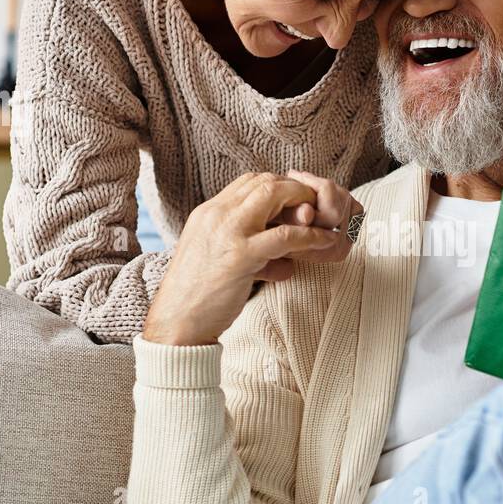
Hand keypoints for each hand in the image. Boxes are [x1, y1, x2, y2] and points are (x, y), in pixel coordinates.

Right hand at [143, 171, 362, 346]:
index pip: (249, 181)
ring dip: (304, 204)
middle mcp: (216, 215)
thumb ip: (244, 244)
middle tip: (314, 208)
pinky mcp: (241, 256)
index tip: (296, 205)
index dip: (279, 187)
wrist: (176, 322)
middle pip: (264, 181)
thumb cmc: (198, 296)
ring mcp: (228, 232)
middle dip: (295, 190)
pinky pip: (286, 236)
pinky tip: (326, 241)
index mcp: (208, 212)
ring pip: (274, 196)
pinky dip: (311, 236)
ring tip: (323, 219)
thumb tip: (283, 250)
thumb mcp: (216, 257)